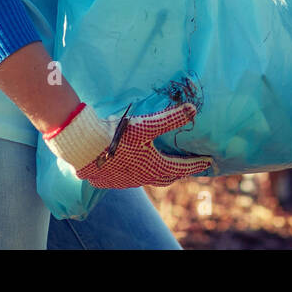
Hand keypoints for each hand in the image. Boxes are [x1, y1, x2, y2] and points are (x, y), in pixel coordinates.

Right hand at [45, 102, 211, 188]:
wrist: (83, 147)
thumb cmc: (117, 135)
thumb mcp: (147, 125)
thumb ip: (171, 118)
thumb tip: (193, 109)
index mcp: (154, 167)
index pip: (181, 167)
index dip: (196, 164)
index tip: (208, 163)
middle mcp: (141, 178)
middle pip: (166, 177)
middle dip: (178, 171)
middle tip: (187, 165)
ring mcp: (123, 182)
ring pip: (146, 179)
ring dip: (157, 173)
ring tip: (160, 166)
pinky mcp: (106, 181)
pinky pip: (126, 180)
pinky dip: (135, 174)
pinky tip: (130, 168)